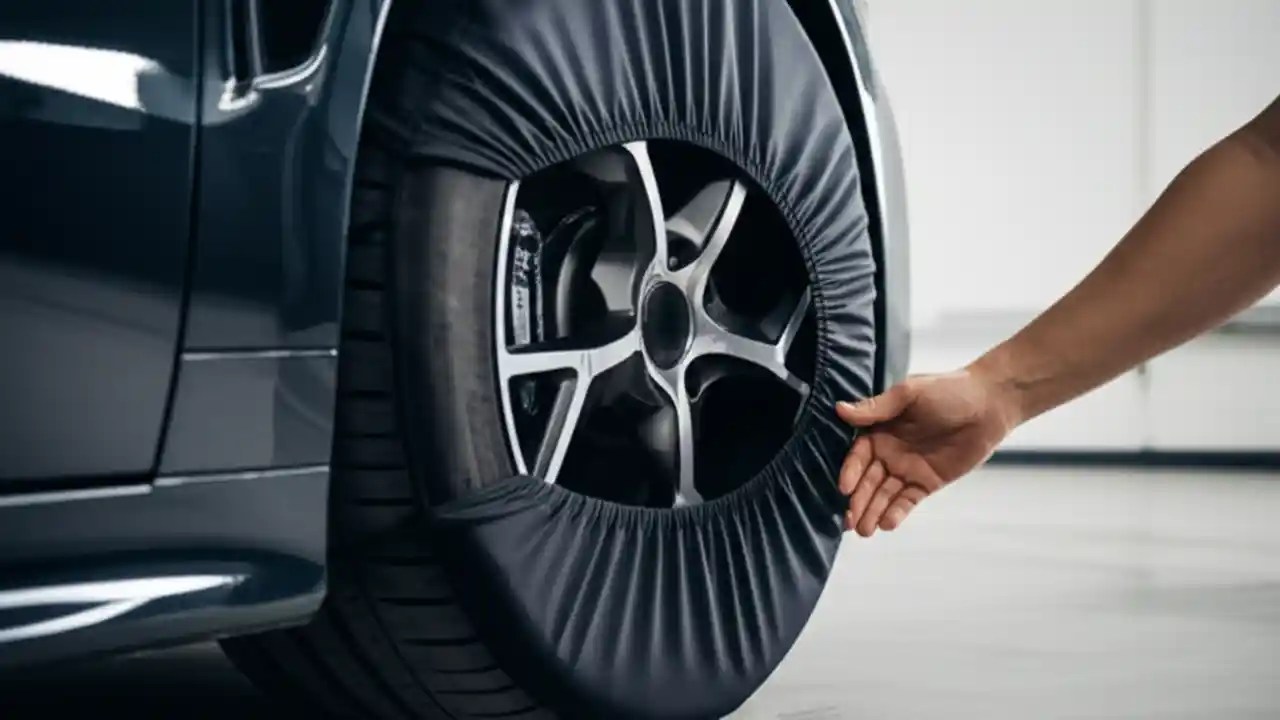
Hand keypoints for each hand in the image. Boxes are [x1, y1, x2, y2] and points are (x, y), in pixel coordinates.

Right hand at [835, 367, 1020, 535]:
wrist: (988, 405)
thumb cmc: (947, 390)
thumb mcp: (908, 394)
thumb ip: (876, 407)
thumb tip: (840, 410)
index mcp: (880, 430)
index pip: (858, 455)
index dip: (850, 472)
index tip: (844, 488)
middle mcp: (889, 452)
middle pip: (868, 480)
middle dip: (858, 500)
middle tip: (849, 520)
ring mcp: (908, 469)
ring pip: (884, 494)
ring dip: (872, 511)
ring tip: (863, 531)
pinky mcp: (927, 483)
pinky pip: (907, 501)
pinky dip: (897, 512)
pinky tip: (886, 524)